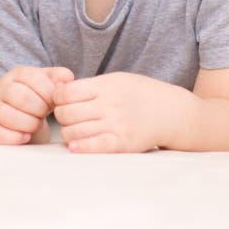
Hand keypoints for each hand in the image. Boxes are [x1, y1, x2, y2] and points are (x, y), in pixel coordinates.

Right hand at [0, 66, 73, 144]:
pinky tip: (27, 135)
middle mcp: (2, 88)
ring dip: (30, 124)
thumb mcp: (49, 82)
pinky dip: (16, 137)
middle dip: (40, 109)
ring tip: (36, 124)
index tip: (53, 102)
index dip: (49, 93)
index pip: (35, 79)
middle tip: (44, 114)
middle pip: (22, 97)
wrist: (17, 112)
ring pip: (8, 115)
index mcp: (18, 74)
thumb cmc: (37, 97)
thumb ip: (61, 77)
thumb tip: (65, 82)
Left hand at [54, 72, 172, 152]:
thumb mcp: (115, 80)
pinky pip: (95, 147)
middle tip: (65, 118)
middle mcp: (109, 105)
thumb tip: (59, 89)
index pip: (66, 92)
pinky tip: (75, 147)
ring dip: (68, 134)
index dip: (57, 97)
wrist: (171, 111)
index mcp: (105, 86)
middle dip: (61, 116)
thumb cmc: (139, 94)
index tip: (61, 101)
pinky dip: (80, 148)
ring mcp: (116, 124)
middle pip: (67, 113)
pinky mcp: (123, 143)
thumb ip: (90, 85)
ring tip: (72, 132)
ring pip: (75, 132)